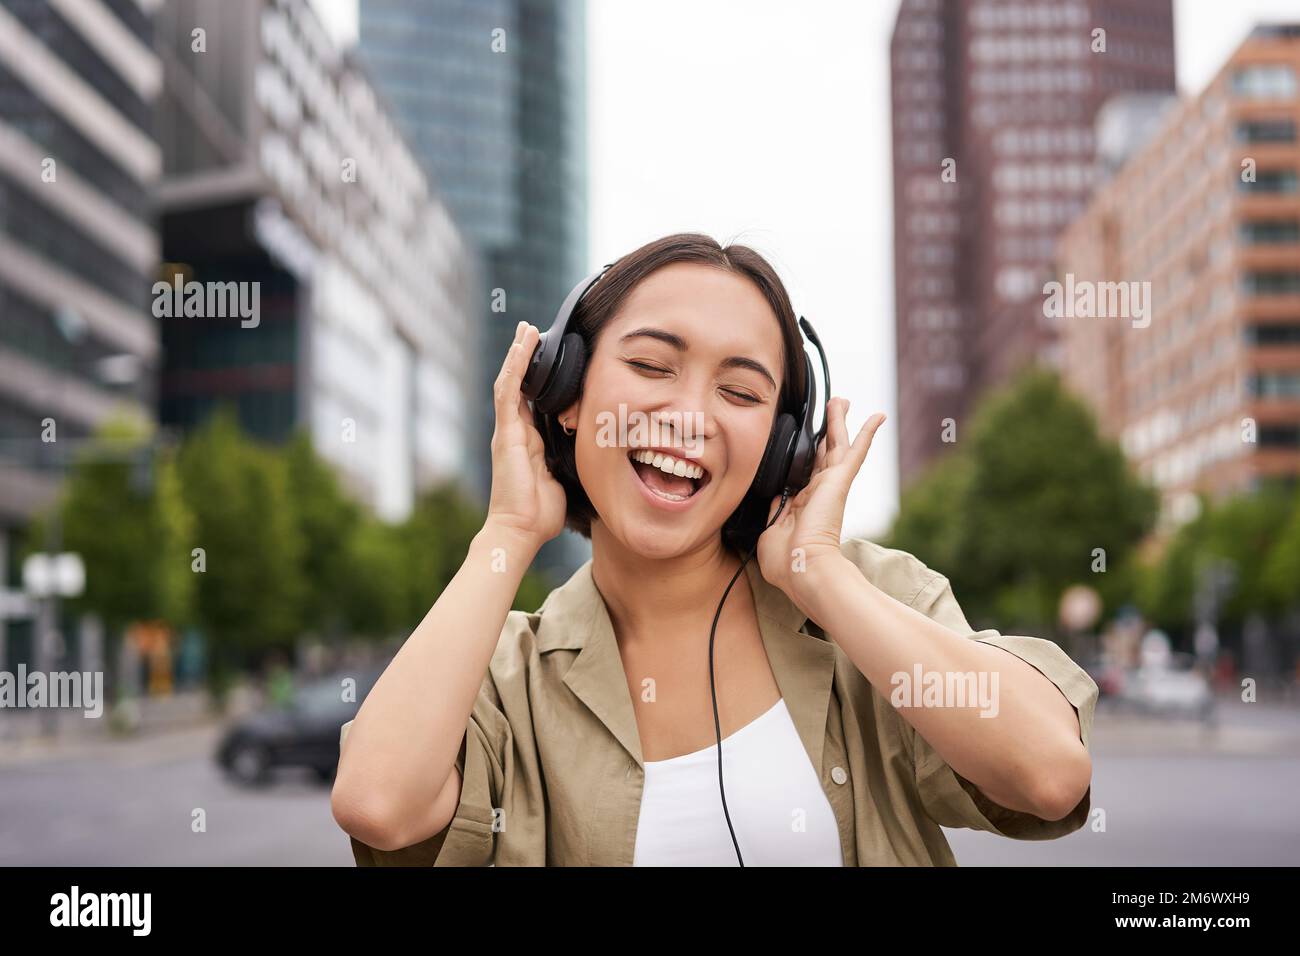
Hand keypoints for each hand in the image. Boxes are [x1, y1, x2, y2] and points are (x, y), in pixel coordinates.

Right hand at [485, 322, 568, 550]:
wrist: (520, 531)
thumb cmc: (541, 514)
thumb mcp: (563, 480)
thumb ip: (571, 463)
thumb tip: (594, 456)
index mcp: (529, 441)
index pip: (531, 400)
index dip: (537, 377)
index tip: (548, 357)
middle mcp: (515, 432)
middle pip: (518, 385)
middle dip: (525, 357)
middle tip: (532, 331)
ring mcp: (508, 431)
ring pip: (510, 382)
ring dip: (519, 354)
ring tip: (527, 330)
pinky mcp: (505, 434)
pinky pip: (508, 392)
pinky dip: (516, 367)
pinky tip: (522, 347)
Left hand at [755, 398, 884, 607]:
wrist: (802, 568)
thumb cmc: (785, 561)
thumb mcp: (769, 532)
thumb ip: (772, 513)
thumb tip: (772, 502)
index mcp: (802, 504)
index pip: (805, 471)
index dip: (806, 453)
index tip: (806, 439)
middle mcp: (818, 492)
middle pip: (824, 452)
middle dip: (826, 430)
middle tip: (832, 409)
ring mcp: (830, 485)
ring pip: (837, 445)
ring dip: (839, 421)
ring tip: (841, 401)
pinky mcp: (840, 481)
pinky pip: (856, 452)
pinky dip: (868, 434)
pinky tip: (878, 416)